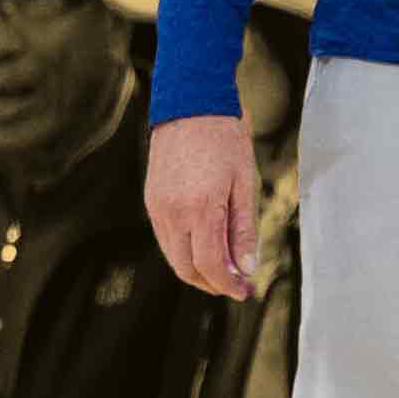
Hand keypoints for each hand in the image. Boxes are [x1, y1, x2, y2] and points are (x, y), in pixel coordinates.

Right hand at [145, 115, 259, 300]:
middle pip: (187, 268)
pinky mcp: (151, 202)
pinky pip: (166, 239)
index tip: (244, 292)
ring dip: (197, 270)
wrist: (191, 106)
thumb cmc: (225, 139)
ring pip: (174, 257)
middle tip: (237, 286)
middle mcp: (172, 214)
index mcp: (200, 209)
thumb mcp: (245, 182)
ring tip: (225, 270)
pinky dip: (184, 251)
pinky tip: (205, 247)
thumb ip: (243, 229)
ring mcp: (157, 209)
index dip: (228, 284)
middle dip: (212, 283)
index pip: (211, 264)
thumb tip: (247, 268)